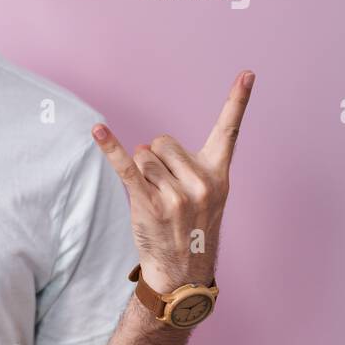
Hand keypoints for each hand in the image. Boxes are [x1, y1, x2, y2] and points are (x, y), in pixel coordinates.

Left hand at [92, 69, 253, 292]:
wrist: (183, 270)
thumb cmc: (191, 228)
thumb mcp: (205, 195)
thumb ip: (187, 165)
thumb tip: (148, 147)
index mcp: (219, 174)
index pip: (229, 130)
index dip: (238, 100)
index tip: (247, 73)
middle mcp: (201, 182)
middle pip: (162, 141)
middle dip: (156, 160)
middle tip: (166, 191)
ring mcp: (176, 195)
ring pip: (143, 156)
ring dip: (140, 173)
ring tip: (155, 201)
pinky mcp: (149, 204)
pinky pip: (126, 168)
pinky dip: (109, 148)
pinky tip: (97, 130)